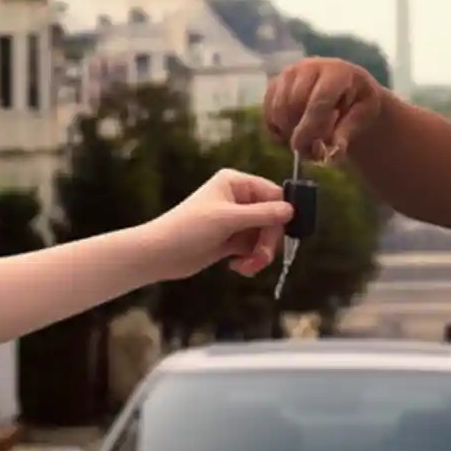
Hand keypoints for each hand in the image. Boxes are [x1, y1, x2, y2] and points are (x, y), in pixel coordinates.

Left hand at [143, 169, 293, 279]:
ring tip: (247, 266)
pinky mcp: (230, 239)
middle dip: (267, 241)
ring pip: (263, 237)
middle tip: (260, 258)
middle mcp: (237, 198)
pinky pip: (252, 248)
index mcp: (235, 182)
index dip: (282, 213)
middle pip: (271, 218)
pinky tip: (237, 267)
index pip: (273, 193)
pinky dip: (250, 260)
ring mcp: (234, 220)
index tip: (287, 234)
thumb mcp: (228, 219)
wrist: (159, 254)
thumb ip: (262, 214)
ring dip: (259, 254)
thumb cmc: (189, 229)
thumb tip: (292, 210)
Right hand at [263, 57, 383, 161]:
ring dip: (286, 130)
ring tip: (303, 141)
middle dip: (298, 130)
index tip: (304, 149)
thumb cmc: (358, 103)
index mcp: (337, 71)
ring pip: (278, 106)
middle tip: (309, 149)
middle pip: (294, 103)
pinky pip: (267, 109)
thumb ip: (346, 134)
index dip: (310, 128)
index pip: (318, 101)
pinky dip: (274, 126)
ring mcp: (290, 72)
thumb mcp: (362, 117)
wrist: (349, 89)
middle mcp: (310, 66)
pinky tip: (289, 133)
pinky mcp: (276, 82)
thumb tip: (331, 155)